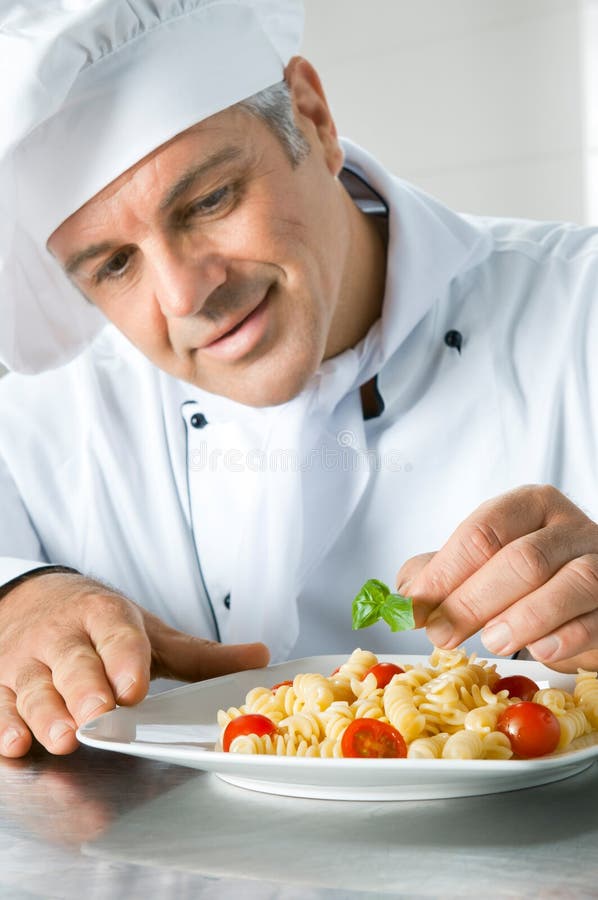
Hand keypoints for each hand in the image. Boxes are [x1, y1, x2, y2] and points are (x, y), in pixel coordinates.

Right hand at [0, 572, 268, 757]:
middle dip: (86, 689)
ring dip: (46, 712)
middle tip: (99, 713)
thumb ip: (199, 654)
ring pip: (35, 686)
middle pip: (75, 663)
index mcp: (105, 615)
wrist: (34, 600)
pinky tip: (14, 743)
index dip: (125, 658)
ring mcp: (29, 660)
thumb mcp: (149, 632)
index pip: (117, 634)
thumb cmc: (100, 624)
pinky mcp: (1, 682)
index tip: (135, 685)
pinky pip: (0, 704)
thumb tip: (261, 657)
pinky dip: (4, 724)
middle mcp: (64, 635)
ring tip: (63, 737)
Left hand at [395, 485, 597, 672]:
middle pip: (521, 559)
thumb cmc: (528, 577)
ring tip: (491, 641)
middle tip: (441, 634)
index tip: (416, 607)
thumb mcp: (482, 562)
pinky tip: (540, 650)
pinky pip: (595, 619)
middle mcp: (569, 528)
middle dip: (473, 601)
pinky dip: (565, 637)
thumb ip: (440, 571)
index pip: (482, 533)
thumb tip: (402, 594)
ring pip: (569, 584)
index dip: (444, 573)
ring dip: (523, 618)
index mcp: (529, 506)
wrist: (586, 597)